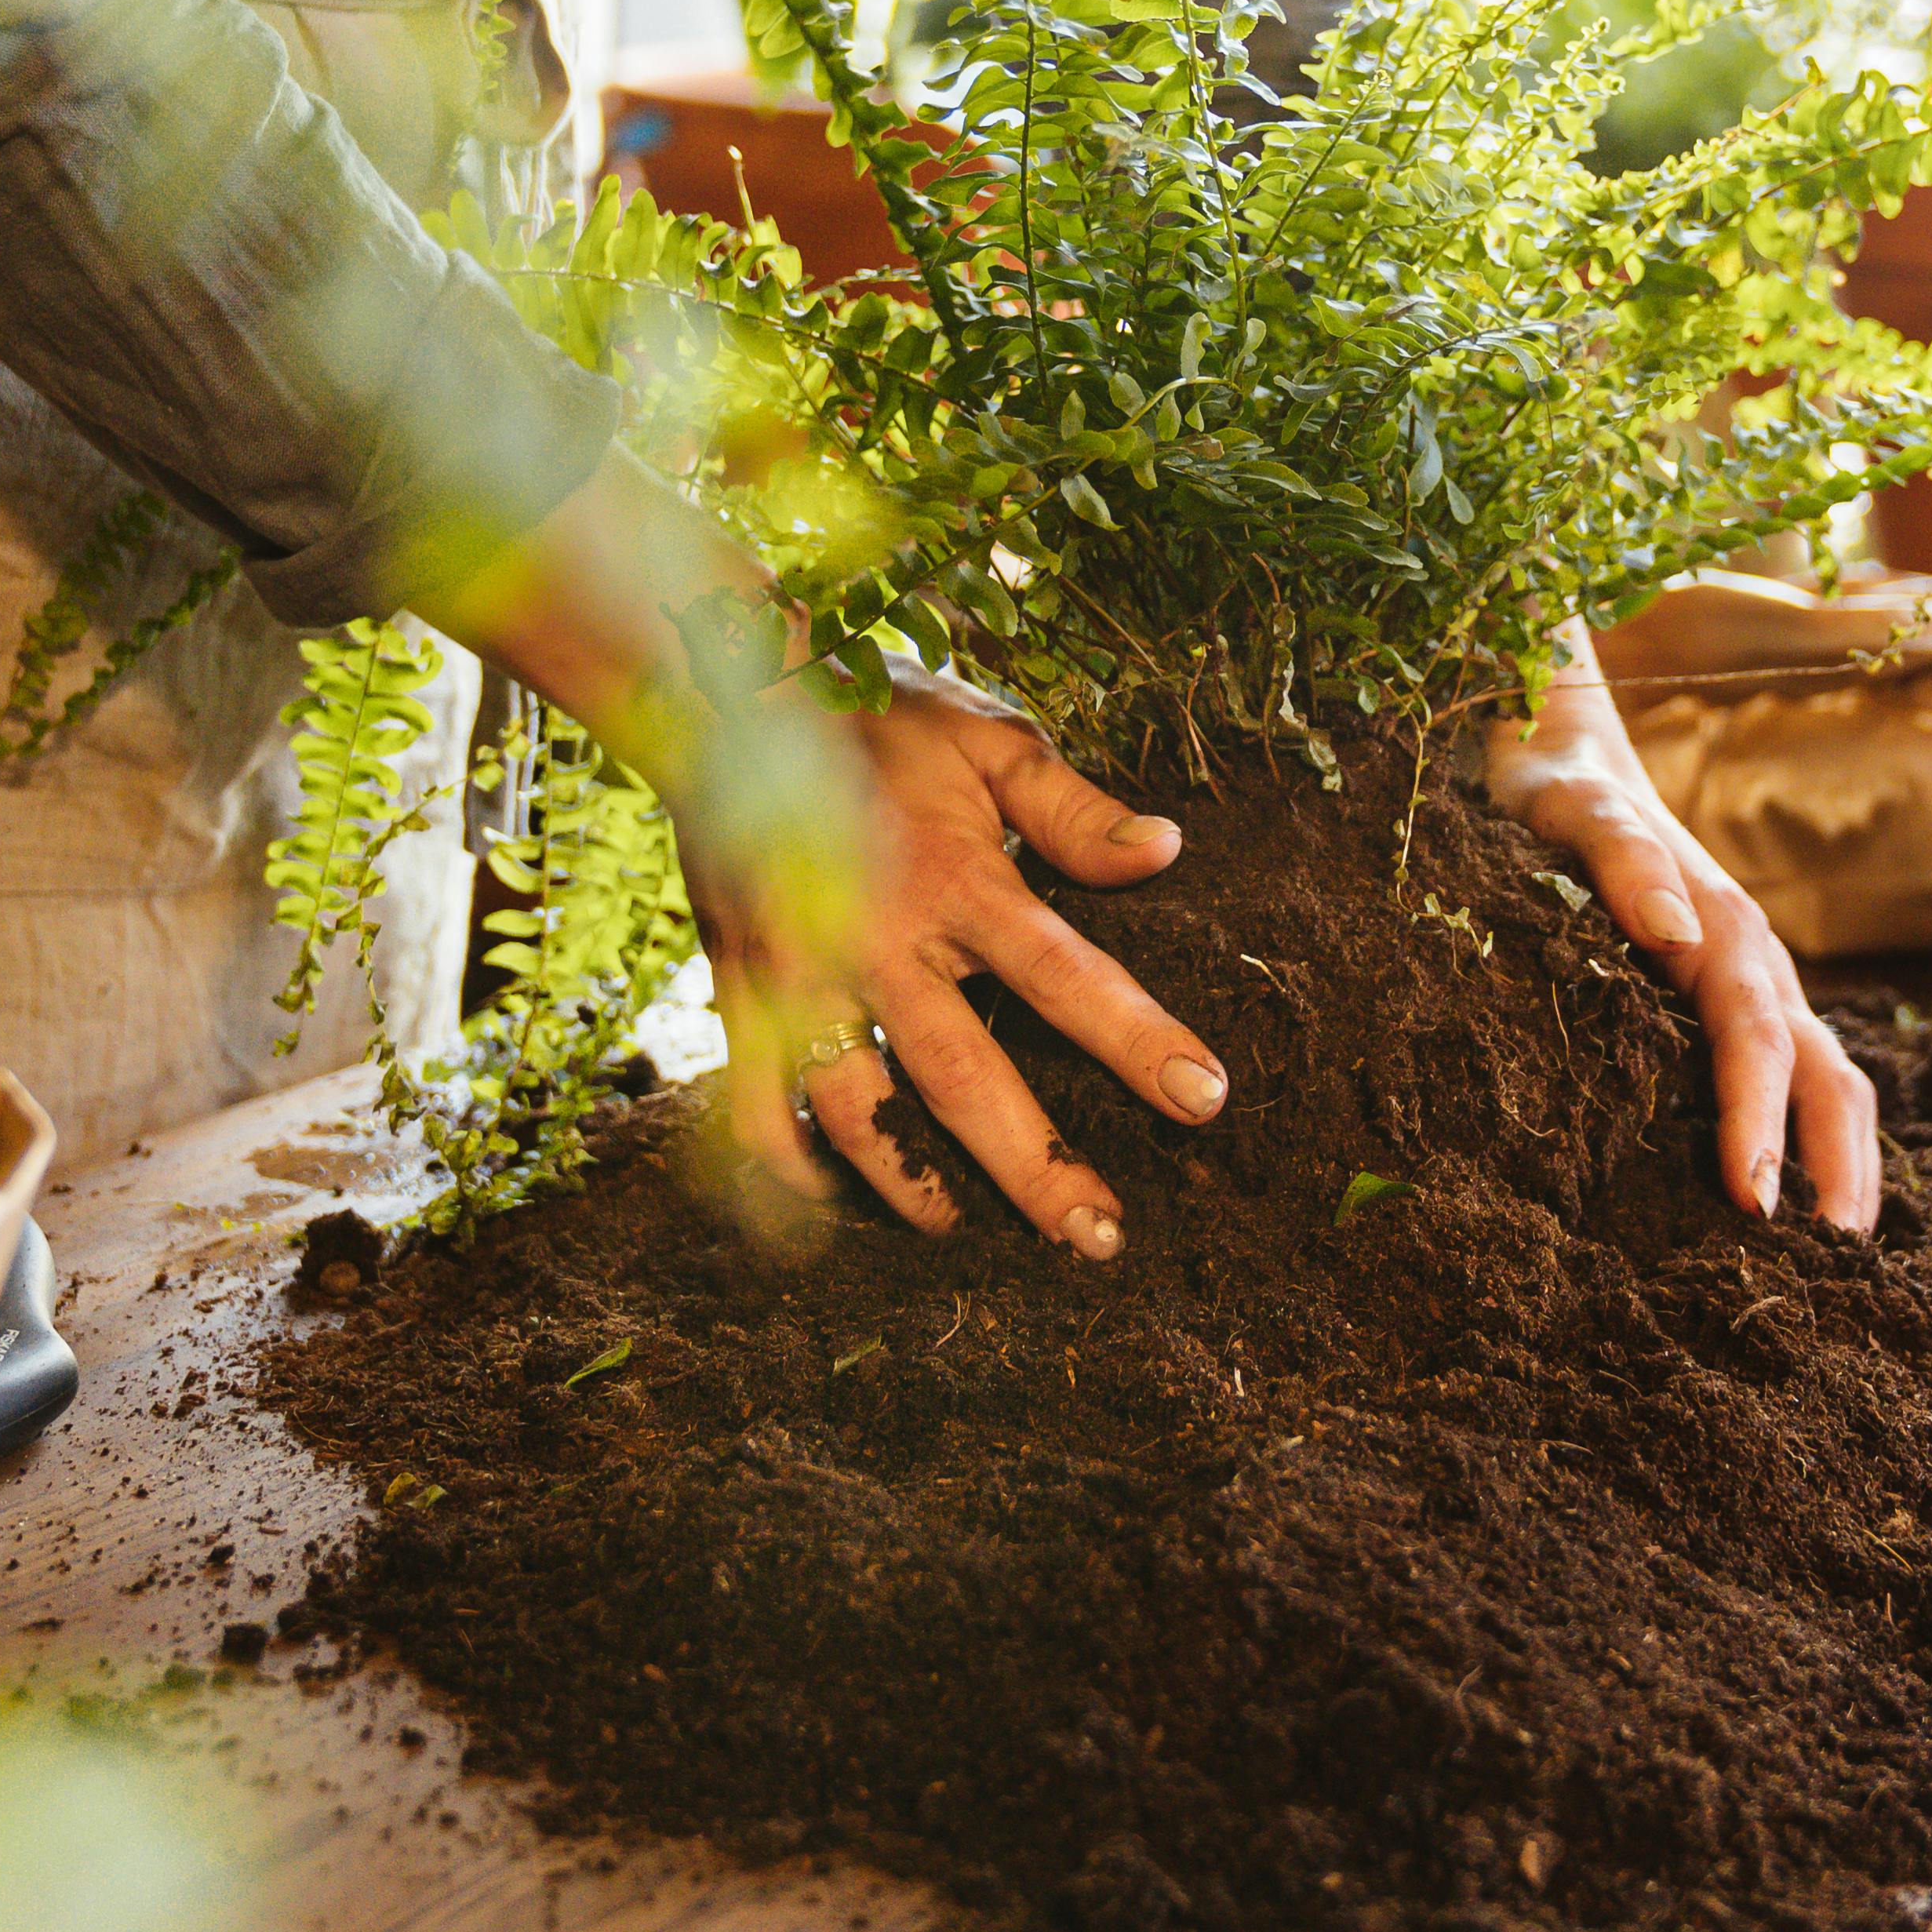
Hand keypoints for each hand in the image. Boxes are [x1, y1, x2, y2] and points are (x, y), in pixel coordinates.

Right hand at [705, 675, 1229, 1254]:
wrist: (726, 692)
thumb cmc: (882, 716)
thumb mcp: (990, 739)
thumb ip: (1073, 810)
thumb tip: (1166, 853)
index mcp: (956, 877)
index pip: (1066, 976)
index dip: (1138, 1042)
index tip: (1206, 1101)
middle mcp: (876, 938)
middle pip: (965, 1079)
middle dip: (1035, 1169)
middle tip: (1099, 1239)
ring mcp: (799, 972)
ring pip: (858, 1110)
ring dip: (911, 1185)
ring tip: (964, 1231)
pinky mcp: (739, 986)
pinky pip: (757, 1099)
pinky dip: (790, 1160)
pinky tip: (833, 1195)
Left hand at [1483, 636, 1881, 1230]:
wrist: (1568, 752)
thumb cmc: (1558, 789)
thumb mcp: (1570, 811)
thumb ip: (1619, 862)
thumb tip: (1677, 932)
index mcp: (1722, 928)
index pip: (1755, 1043)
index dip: (1760, 1124)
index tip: (1755, 1204)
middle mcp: (1755, 962)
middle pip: (1825, 1075)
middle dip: (1836, 1169)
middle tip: (1829, 1270)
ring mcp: (1755, 983)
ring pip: (1826, 1080)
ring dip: (1841, 1163)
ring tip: (1835, 1256)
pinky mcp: (1734, 999)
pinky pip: (1792, 1075)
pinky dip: (1811, 1140)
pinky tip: (1794, 1201)